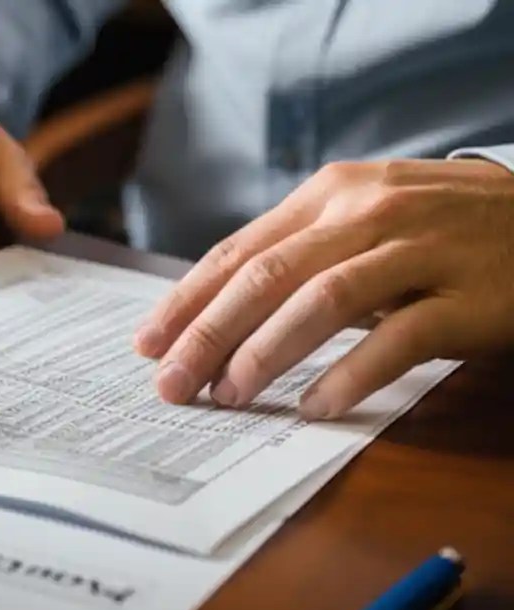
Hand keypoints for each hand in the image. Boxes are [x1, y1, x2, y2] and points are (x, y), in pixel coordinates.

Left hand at [134, 158, 513, 418]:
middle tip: (172, 384)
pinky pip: (398, 338)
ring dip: (265, 353)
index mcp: (332, 194)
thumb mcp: (366, 220)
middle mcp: (369, 212)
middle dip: (208, 334)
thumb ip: (300, 254)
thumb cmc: (443, 229)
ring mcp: (421, 249)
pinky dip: (350, 374)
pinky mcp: (468, 295)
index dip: (187, 300)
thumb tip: (218, 313)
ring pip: (322, 300)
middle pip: (266, 276)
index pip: (239, 251)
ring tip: (230, 396)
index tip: (148, 344)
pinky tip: (314, 406)